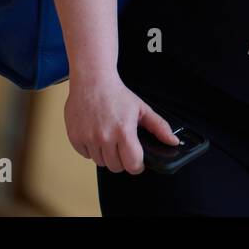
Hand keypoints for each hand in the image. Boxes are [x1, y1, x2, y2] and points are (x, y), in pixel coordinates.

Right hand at [64, 73, 178, 174]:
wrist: (92, 81)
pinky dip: (91, 150)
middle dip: (122, 160)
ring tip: (109, 138)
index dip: (137, 166)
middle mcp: (105, 137)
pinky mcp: (75, 138)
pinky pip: (86, 155)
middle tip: (123, 146)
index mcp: (124, 132)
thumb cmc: (117, 94)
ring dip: (106, 155)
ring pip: (100, 162)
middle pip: (116, 167)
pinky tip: (96, 135)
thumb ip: (159, 127)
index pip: (132, 165)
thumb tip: (173, 142)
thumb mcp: (142, 109)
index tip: (137, 161)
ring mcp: (88, 138)